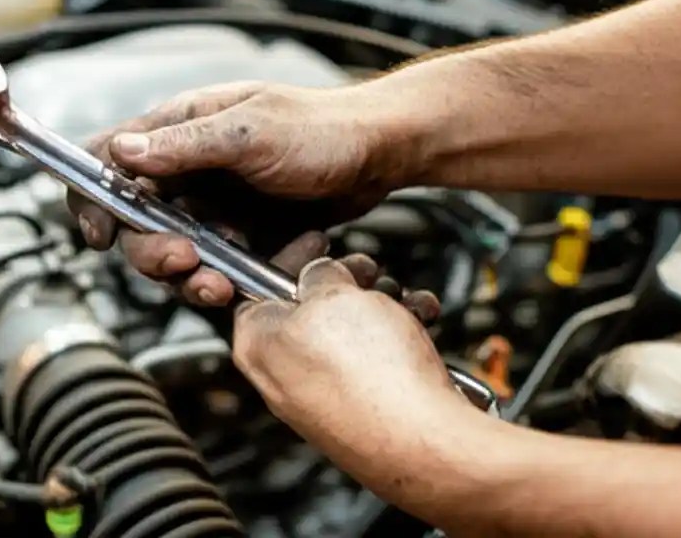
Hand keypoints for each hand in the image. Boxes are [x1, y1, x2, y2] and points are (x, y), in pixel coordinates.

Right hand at [68, 80, 425, 304]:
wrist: (382, 154)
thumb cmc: (322, 129)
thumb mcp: (252, 133)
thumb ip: (185, 145)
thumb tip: (121, 152)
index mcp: (178, 129)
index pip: (107, 161)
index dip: (91, 198)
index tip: (102, 235)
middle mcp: (187, 168)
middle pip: (135, 222)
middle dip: (151, 250)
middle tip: (184, 261)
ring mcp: (212, 204)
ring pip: (172, 252)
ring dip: (188, 275)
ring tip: (220, 284)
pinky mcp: (239, 235)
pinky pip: (212, 268)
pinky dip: (222, 280)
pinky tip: (246, 279)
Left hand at [232, 251, 463, 453]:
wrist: (423, 439)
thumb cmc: (370, 372)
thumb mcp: (333, 291)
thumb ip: (318, 274)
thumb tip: (317, 274)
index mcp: (257, 345)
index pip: (258, 288)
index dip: (292, 258)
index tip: (318, 242)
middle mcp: (282, 377)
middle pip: (309, 310)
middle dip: (345, 283)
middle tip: (368, 270)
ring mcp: (321, 399)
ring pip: (348, 333)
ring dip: (379, 305)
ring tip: (402, 299)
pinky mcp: (359, 413)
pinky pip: (374, 363)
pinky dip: (398, 336)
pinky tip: (419, 323)